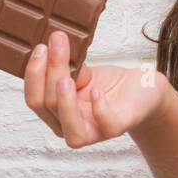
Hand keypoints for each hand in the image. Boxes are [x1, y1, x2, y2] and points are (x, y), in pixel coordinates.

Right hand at [23, 30, 170, 147]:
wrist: (143, 91)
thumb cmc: (110, 85)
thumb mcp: (86, 73)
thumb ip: (68, 69)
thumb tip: (54, 48)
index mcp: (56, 112)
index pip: (35, 98)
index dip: (34, 74)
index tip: (41, 47)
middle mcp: (69, 126)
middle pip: (48, 105)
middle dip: (50, 73)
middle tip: (55, 45)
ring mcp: (93, 131)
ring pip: (70, 126)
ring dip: (65, 101)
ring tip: (66, 78)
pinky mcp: (117, 128)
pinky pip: (106, 125)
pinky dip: (99, 108)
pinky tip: (96, 91)